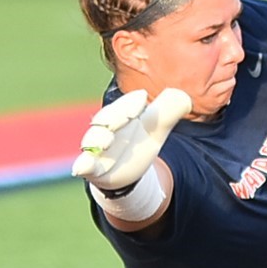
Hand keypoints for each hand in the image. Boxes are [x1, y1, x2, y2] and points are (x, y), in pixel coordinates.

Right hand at [71, 88, 191, 189]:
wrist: (128, 169)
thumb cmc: (140, 142)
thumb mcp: (156, 128)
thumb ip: (168, 112)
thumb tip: (185, 99)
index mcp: (121, 113)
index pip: (125, 104)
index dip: (133, 101)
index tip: (143, 98)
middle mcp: (107, 128)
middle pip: (106, 118)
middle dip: (114, 117)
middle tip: (128, 117)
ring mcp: (97, 147)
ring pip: (93, 140)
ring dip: (98, 139)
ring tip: (108, 141)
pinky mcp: (93, 168)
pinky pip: (85, 165)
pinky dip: (83, 165)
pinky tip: (81, 167)